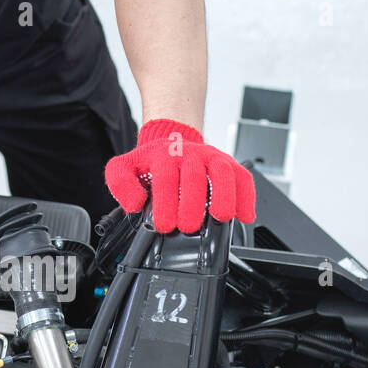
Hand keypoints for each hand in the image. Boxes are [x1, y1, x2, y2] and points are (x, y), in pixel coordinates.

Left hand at [104, 119, 255, 233]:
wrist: (169, 142)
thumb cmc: (150, 162)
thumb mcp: (123, 168)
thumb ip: (121, 184)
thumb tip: (135, 203)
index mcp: (162, 155)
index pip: (165, 179)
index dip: (166, 203)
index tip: (165, 224)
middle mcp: (188, 154)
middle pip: (194, 177)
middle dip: (192, 204)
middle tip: (188, 226)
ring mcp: (210, 157)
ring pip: (222, 172)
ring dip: (224, 196)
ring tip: (220, 217)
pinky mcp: (229, 163)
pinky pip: (242, 177)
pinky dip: (246, 196)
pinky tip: (244, 215)